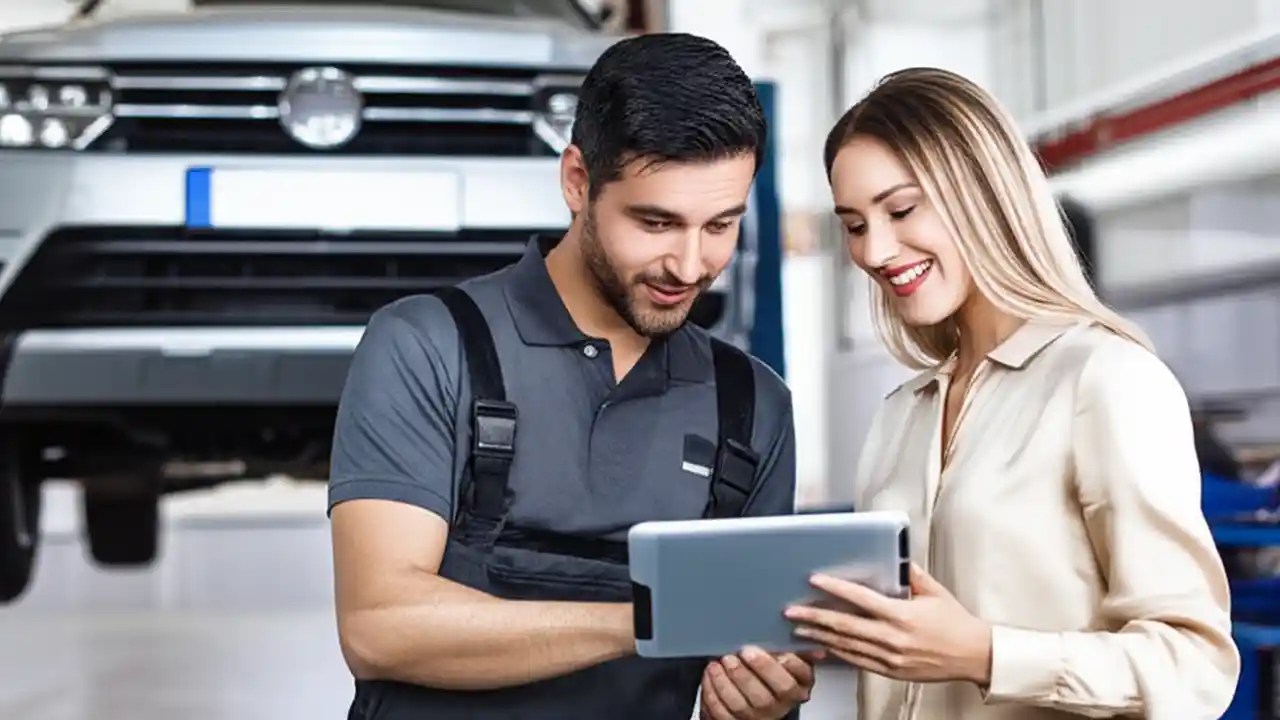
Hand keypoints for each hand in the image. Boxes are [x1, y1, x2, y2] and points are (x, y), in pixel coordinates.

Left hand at [699, 646, 819, 718]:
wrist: (761, 694)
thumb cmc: (776, 671)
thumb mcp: (792, 659)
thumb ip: (795, 650)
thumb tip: (808, 645)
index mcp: (796, 690)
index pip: (788, 684)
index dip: (773, 668)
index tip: (759, 649)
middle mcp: (778, 707)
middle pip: (762, 697)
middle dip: (745, 674)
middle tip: (736, 654)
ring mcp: (757, 717)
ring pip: (739, 705)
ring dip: (724, 682)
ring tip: (718, 663)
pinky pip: (721, 712)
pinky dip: (712, 692)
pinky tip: (710, 675)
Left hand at [784, 563, 991, 685]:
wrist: (974, 656)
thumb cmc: (956, 624)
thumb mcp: (934, 592)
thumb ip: (911, 574)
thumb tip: (894, 556)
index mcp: (902, 615)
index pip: (861, 598)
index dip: (835, 588)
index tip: (815, 580)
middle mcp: (893, 638)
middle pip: (845, 625)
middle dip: (814, 617)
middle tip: (792, 611)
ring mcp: (890, 657)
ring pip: (846, 645)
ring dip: (819, 636)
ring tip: (798, 628)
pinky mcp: (890, 671)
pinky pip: (857, 661)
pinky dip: (836, 653)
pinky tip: (821, 646)